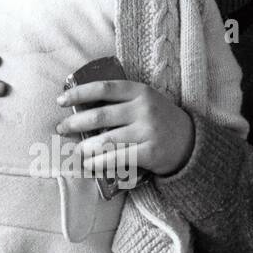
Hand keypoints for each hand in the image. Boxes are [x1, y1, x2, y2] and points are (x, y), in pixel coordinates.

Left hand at [55, 79, 193, 176]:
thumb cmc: (159, 120)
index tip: (60, 100)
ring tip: (75, 151)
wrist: (191, 142)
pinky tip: (89, 164)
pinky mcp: (150, 153)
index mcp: (140, 91)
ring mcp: (147, 131)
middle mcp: (143, 109)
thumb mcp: (145, 101)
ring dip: (85, 147)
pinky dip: (99, 163)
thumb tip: (81, 108)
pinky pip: (118, 158)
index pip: (104, 88)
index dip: (79, 93)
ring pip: (106, 140)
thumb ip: (120, 101)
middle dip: (75, 123)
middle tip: (61, 128)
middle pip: (100, 116)